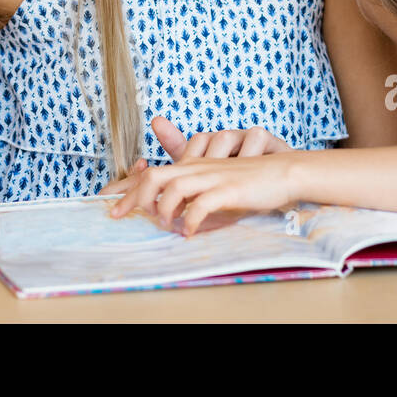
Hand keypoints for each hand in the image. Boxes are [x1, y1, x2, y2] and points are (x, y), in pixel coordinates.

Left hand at [106, 153, 300, 235]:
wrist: (282, 171)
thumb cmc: (248, 179)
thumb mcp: (215, 181)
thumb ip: (193, 194)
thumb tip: (175, 216)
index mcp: (192, 164)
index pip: (151, 172)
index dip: (129, 190)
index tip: (114, 209)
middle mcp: (198, 167)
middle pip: (154, 175)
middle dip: (134, 198)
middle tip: (124, 217)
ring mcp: (213, 176)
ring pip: (174, 187)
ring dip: (163, 209)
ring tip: (164, 225)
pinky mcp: (229, 189)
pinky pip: (202, 204)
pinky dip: (190, 220)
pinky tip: (189, 232)